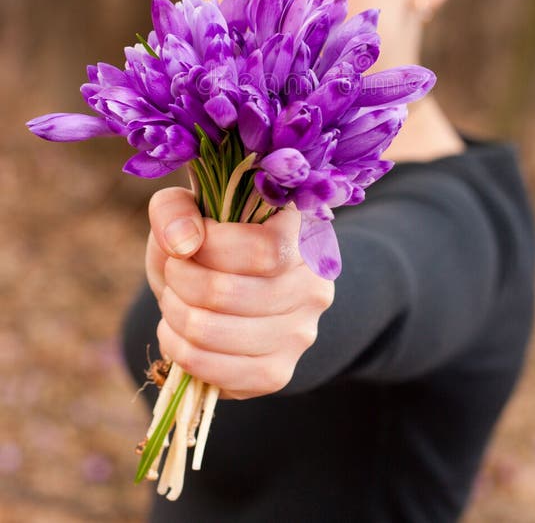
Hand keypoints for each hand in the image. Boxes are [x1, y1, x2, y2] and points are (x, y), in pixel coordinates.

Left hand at [145, 187, 334, 398]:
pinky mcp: (277, 373)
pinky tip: (178, 330)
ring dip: (175, 313)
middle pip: (228, 292)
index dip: (211, 247)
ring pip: (212, 331)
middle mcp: (314, 286)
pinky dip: (179, 348)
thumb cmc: (208, 242)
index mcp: (304, 234)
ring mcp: (300, 334)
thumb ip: (176, 209)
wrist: (223, 289)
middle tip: (173, 271)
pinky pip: (214, 370)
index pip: (264, 250)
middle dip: (181, 280)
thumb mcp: (188, 208)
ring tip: (174, 299)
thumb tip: (184, 243)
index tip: (188, 243)